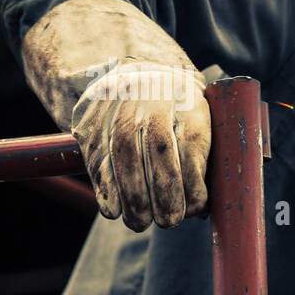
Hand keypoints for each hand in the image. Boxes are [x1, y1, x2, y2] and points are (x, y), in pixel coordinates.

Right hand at [71, 61, 210, 230]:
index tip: (196, 208)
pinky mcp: (90, 121)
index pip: (191, 143)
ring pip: (123, 151)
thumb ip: (204, 159)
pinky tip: (112, 209)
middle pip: (158, 146)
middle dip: (163, 191)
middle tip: (168, 221)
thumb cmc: (181, 111)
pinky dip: (103, 187)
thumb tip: (203, 209)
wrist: (139, 72)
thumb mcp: (202, 123)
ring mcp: (117, 107)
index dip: (193, 181)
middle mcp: (151, 98)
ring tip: (139, 222)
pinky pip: (95, 156)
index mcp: (186, 99)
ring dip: (131, 195)